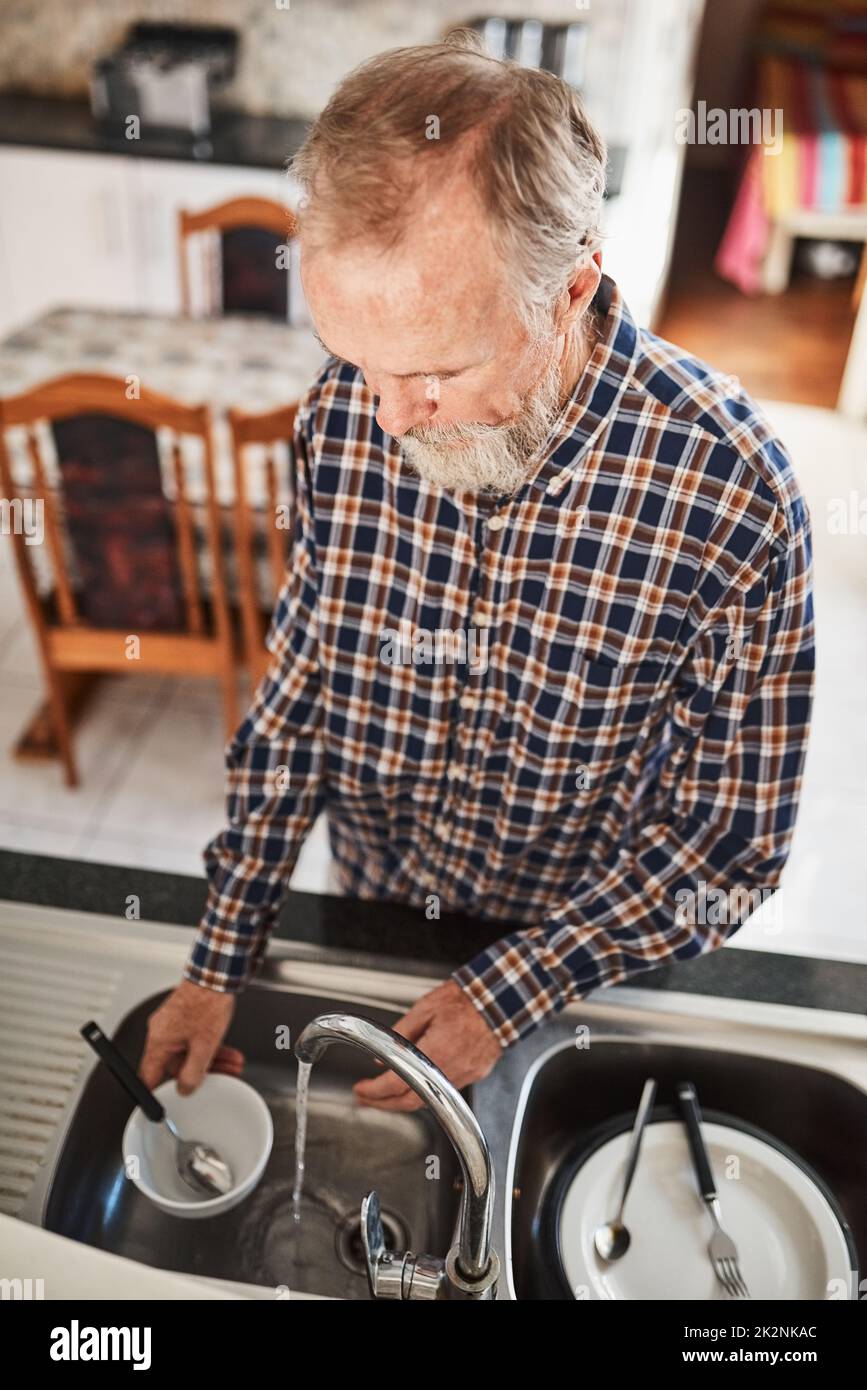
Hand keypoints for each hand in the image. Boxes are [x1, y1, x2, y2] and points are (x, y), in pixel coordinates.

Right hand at [139, 979, 240, 1095]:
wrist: (217, 975)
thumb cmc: (207, 1001)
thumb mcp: (204, 1045)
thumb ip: (193, 1072)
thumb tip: (185, 1089)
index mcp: (159, 1042)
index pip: (149, 1077)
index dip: (158, 1094)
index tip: (169, 1103)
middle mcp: (162, 1033)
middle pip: (175, 1066)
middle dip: (200, 1074)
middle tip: (220, 1078)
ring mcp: (173, 1026)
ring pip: (188, 1054)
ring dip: (210, 1062)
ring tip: (231, 1065)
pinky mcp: (184, 1019)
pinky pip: (194, 1041)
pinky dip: (209, 1049)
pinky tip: (228, 1053)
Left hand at [352, 979, 502, 1111]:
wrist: (500, 1001)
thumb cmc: (466, 1000)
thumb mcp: (425, 1008)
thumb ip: (400, 1034)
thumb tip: (381, 1057)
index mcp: (436, 1051)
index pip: (397, 1083)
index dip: (375, 1091)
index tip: (361, 1090)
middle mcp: (451, 1070)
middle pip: (410, 1102)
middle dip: (384, 1104)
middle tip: (366, 1098)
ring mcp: (465, 1075)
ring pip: (428, 1100)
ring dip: (404, 1100)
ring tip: (385, 1094)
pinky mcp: (474, 1074)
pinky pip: (445, 1091)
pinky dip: (426, 1091)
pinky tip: (415, 1084)